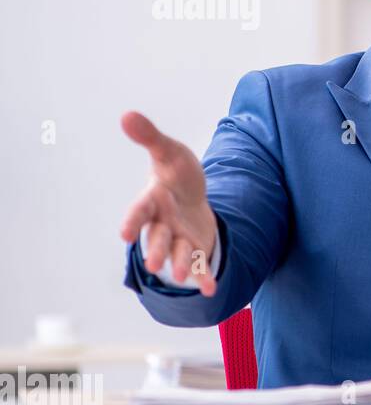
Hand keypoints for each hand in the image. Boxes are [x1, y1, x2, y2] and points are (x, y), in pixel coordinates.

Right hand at [119, 111, 218, 296]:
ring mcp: (178, 238)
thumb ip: (150, 137)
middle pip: (157, 238)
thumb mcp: (169, 152)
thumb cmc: (177, 174)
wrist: (192, 196)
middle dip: (156, 250)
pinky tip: (211, 290)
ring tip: (181, 276)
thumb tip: (127, 114)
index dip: (132, 221)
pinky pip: (198, 265)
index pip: (140, 211)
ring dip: (178, 265)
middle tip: (154, 265)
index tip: (124, 233)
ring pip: (176, 254)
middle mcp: (162, 223)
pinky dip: (203, 278)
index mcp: (153, 200)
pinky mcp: (193, 249)